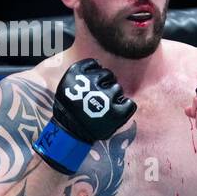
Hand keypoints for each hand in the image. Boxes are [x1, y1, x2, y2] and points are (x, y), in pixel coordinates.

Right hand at [34, 58, 135, 174]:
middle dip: (105, 84)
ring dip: (113, 96)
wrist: (69, 132)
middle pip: (109, 75)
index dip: (94, 74)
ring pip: (118, 88)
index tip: (90, 84)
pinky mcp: (118, 112)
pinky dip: (125, 107)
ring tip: (103, 107)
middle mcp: (92, 82)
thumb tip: (98, 63)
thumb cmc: (68, 109)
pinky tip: (116, 112)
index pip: (94, 63)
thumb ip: (81, 72)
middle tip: (98, 97)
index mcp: (76, 73)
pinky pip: (130, 104)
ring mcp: (106, 97)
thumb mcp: (66, 84)